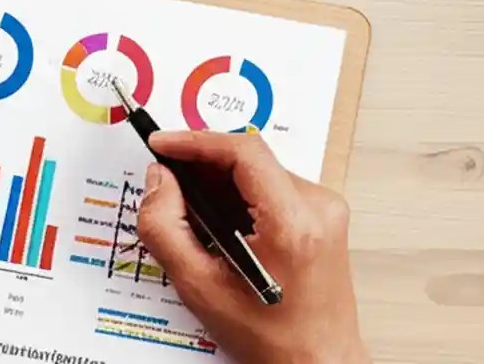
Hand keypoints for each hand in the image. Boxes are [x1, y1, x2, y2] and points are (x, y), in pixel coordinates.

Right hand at [136, 132, 367, 363]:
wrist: (317, 362)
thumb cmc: (269, 337)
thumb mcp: (199, 286)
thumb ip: (166, 227)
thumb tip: (158, 180)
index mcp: (292, 224)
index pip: (243, 153)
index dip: (196, 141)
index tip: (162, 144)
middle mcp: (318, 208)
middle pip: (249, 158)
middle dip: (203, 164)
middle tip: (167, 180)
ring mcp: (325, 209)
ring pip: (259, 170)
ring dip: (221, 180)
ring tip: (192, 208)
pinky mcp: (323, 215)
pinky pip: (272, 185)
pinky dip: (240, 193)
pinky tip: (221, 220)